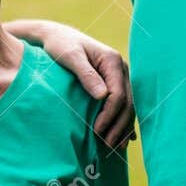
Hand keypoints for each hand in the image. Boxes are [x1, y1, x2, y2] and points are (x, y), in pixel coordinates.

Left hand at [21, 21, 133, 146]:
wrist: (57, 37)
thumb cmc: (60, 45)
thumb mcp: (69, 57)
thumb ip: (86, 75)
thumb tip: (103, 96)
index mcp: (112, 61)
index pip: (118, 95)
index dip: (109, 116)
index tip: (97, 131)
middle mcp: (121, 69)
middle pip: (127, 103)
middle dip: (118, 126)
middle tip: (106, 146)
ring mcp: (120, 77)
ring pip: (128, 107)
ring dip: (123, 128)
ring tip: (114, 147)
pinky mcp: (114, 83)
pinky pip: (124, 105)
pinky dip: (124, 122)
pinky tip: (124, 139)